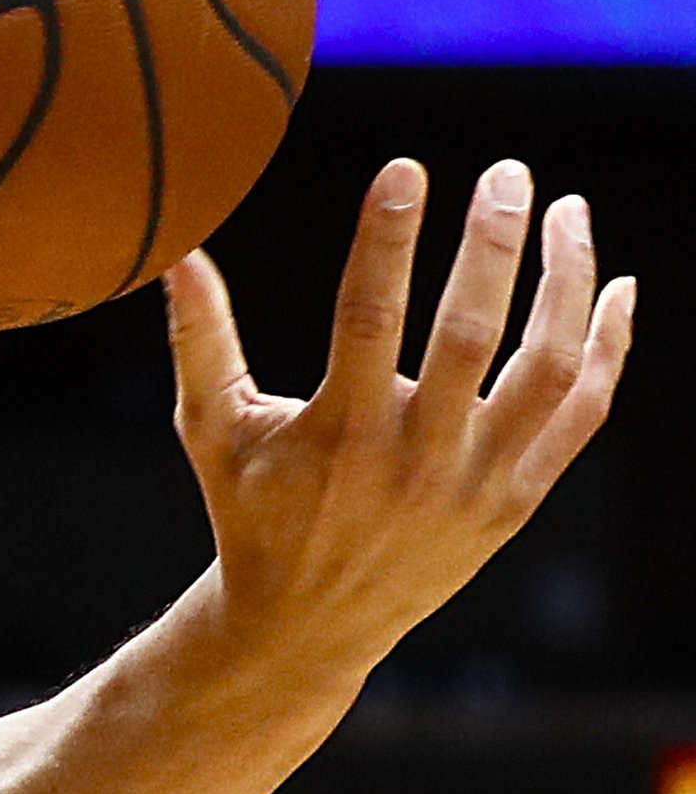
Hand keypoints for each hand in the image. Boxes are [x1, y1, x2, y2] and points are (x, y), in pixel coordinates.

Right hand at [166, 158, 632, 678]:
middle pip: (471, 333)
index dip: (388, 238)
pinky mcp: (516, 498)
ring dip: (567, 282)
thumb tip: (177, 250)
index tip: (407, 168)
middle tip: (506, 171)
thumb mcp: (214, 429)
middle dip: (493, 242)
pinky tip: (615, 288)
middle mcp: (414, 458)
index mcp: (337, 434)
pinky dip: (608, 347)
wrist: (306, 626)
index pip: (367, 317)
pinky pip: (582, 413)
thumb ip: (202, 338)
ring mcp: (475, 481)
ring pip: (545, 368)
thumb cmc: (251, 511)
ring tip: (567, 211)